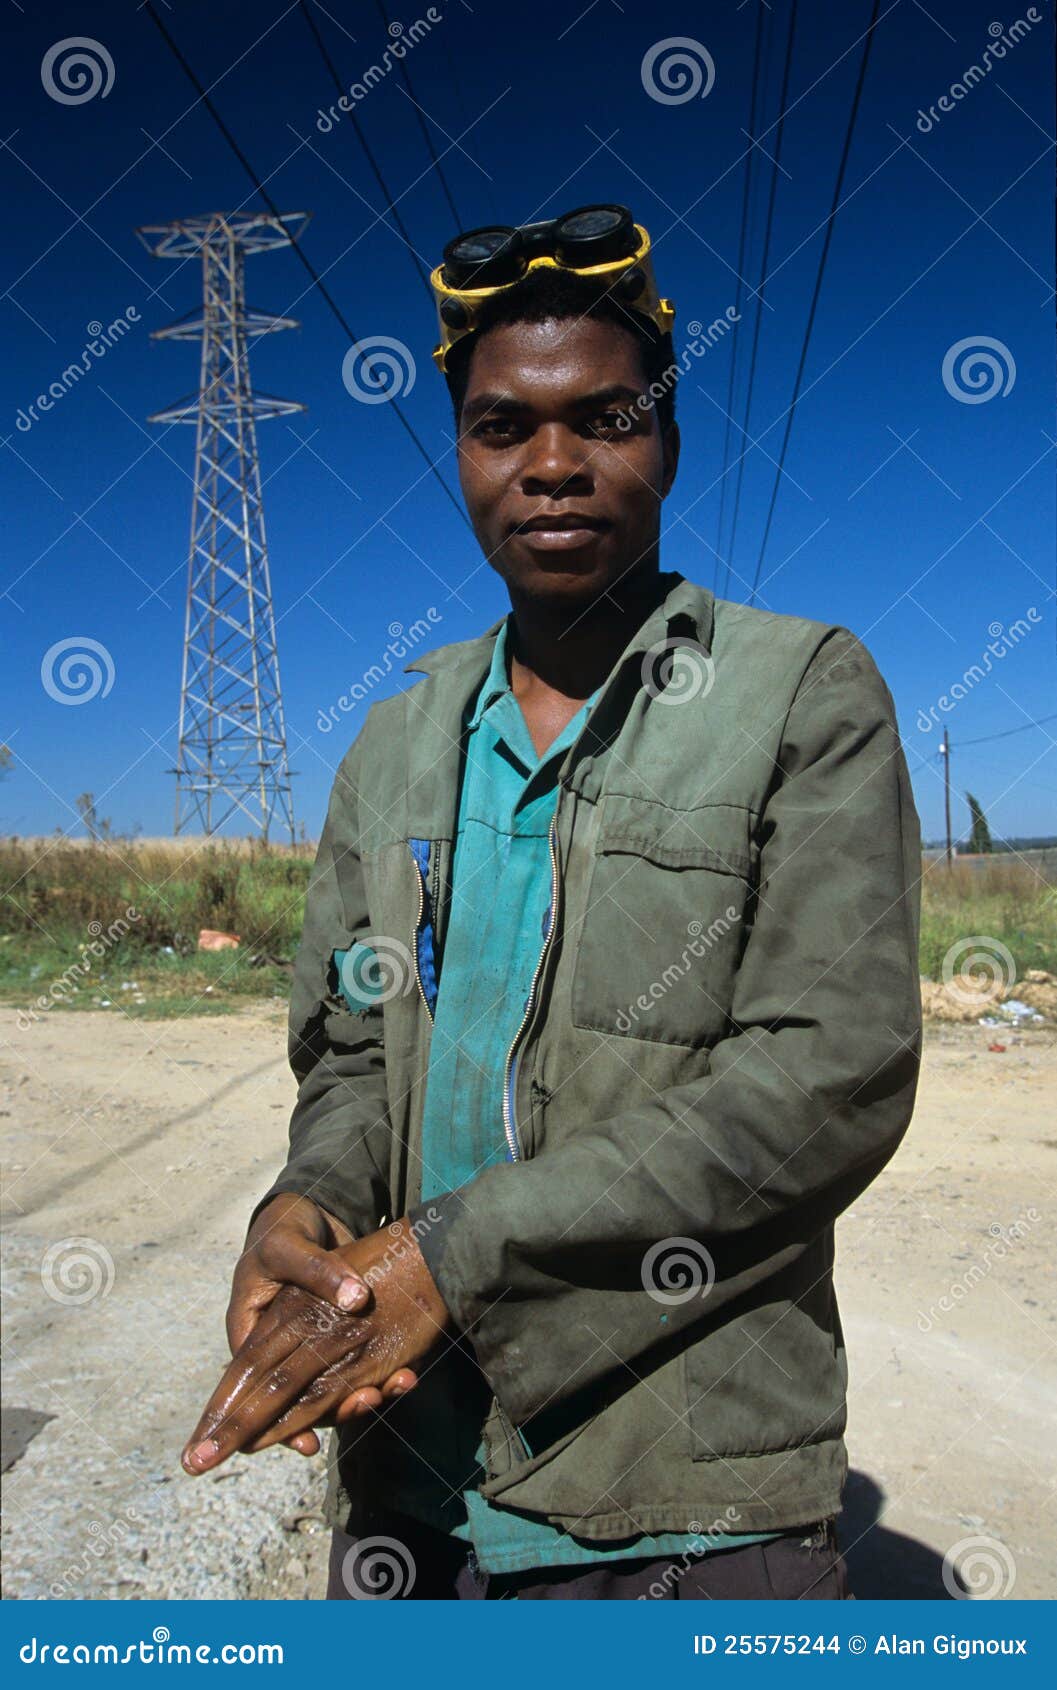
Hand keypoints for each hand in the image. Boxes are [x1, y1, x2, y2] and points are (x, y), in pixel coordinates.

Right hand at [183, 1217, 450, 1474]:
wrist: (305, 1218)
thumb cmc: (284, 1232)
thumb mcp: (290, 1247)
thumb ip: (319, 1271)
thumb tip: (355, 1299)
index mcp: (250, 1330)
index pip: (256, 1390)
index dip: (277, 1423)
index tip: (306, 1444)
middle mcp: (277, 1349)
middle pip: (295, 1401)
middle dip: (328, 1414)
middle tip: (365, 1407)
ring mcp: (306, 1348)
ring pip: (327, 1390)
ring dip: (356, 1397)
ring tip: (387, 1391)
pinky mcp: (334, 1340)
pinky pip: (352, 1369)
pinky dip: (377, 1374)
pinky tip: (405, 1375)